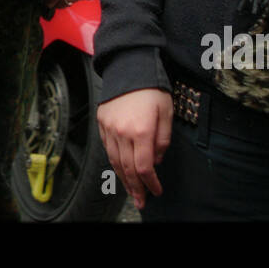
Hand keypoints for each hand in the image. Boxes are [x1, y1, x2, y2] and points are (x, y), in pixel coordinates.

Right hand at [97, 88, 172, 209]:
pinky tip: (120, 169)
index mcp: (140, 131)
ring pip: (115, 161)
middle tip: (141, 201)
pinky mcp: (102, 121)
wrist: (129, 66)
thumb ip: (163, 139)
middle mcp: (121, 132)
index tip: (157, 190)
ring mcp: (109, 127)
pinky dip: (114, 161)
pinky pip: (107, 148)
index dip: (150, 183)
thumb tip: (157, 159)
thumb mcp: (166, 112)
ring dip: (123, 179)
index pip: (144, 167)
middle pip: (127, 169)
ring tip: (131, 191)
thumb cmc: (151, 88)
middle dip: (135, 188)